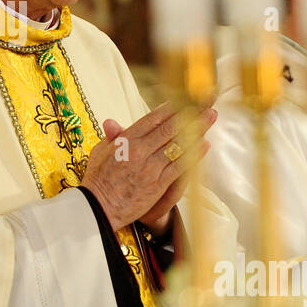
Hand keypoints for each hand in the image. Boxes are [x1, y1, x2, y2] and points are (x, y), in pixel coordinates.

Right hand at [80, 103, 213, 230]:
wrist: (97, 208)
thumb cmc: (96, 180)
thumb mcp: (99, 152)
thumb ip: (111, 137)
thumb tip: (112, 122)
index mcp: (125, 140)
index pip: (152, 118)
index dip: (171, 107)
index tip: (184, 99)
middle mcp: (140, 150)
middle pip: (170, 127)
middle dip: (190, 113)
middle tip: (206, 102)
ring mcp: (150, 167)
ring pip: (178, 144)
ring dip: (197, 129)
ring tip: (210, 117)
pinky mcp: (158, 184)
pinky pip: (179, 166)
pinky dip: (193, 154)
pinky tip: (204, 144)